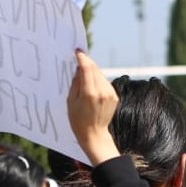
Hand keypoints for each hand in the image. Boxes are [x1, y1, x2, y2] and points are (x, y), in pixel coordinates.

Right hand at [66, 51, 119, 165]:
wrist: (94, 134)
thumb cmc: (78, 119)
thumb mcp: (71, 101)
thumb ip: (76, 83)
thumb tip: (79, 68)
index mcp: (89, 93)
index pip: (87, 68)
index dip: (82, 57)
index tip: (77, 51)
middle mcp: (102, 91)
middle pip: (95, 69)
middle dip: (87, 63)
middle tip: (79, 59)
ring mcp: (110, 94)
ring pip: (100, 74)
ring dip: (92, 72)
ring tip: (84, 80)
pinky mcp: (114, 96)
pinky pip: (105, 82)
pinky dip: (98, 81)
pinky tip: (92, 89)